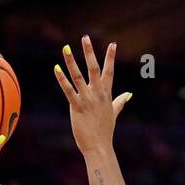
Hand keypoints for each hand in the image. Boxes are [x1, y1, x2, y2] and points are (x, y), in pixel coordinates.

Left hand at [55, 36, 128, 156]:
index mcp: (106, 94)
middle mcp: (97, 94)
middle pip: (94, 69)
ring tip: (66, 48)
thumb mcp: (113, 114)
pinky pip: (68, 90)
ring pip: (78, 76)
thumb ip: (119, 102)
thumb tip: (128, 94)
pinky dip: (62, 79)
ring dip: (71, 62)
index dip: (111, 58)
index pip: (109, 72)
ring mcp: (87, 100)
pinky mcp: (77, 107)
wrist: (99, 146)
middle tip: (85, 37)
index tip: (113, 44)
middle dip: (89, 52)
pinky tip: (56, 68)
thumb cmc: (105, 132)